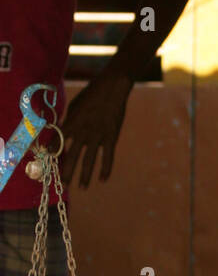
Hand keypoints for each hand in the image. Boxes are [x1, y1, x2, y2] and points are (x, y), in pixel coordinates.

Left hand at [60, 68, 133, 186]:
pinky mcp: (111, 137)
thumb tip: (60, 130)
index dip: (53, 152)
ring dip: (85, 175)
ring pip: (89, 160)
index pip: (58, 141)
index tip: (48, 163)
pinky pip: (108, 157)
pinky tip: (102, 179)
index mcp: (72, 122)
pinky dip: (106, 169)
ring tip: (82, 187)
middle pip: (73, 155)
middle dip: (67, 171)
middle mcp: (83, 131)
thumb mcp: (75, 105)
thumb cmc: (91, 95)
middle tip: (63, 183)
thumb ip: (68, 120)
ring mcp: (97, 135)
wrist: (111, 88)